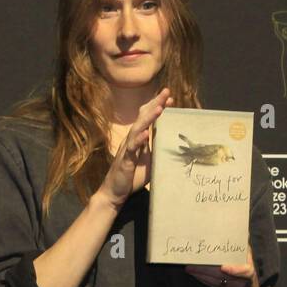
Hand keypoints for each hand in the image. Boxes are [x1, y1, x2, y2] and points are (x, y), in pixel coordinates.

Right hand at [95, 87, 173, 210]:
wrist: (114, 193)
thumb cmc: (131, 177)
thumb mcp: (149, 161)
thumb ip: (157, 150)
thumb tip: (172, 144)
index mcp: (138, 139)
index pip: (147, 118)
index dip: (157, 107)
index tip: (170, 99)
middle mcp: (132, 140)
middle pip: (143, 117)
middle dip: (155, 104)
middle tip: (166, 92)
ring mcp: (127, 149)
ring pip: (138, 128)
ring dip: (149, 118)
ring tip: (159, 108)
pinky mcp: (125, 160)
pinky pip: (132, 147)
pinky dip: (139, 139)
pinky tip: (146, 133)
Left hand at [185, 245, 255, 286]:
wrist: (247, 286)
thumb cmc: (244, 265)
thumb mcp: (246, 254)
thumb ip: (241, 244)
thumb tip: (236, 226)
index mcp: (248, 270)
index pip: (245, 271)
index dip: (235, 270)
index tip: (223, 267)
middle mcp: (241, 282)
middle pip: (222, 276)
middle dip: (206, 270)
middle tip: (193, 264)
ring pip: (214, 282)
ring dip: (200, 274)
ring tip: (189, 268)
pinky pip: (211, 285)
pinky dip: (201, 278)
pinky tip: (194, 273)